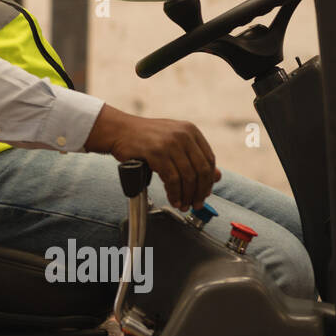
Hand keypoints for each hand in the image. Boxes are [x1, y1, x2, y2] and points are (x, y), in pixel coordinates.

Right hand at [84, 104, 221, 210]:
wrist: (119, 131)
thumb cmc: (144, 138)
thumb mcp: (173, 142)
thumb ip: (194, 157)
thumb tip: (217, 176)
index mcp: (190, 131)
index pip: (209, 160)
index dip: (209, 180)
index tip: (205, 193)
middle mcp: (183, 135)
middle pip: (201, 170)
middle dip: (200, 191)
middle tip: (197, 204)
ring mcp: (169, 143)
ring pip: (187, 177)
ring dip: (187, 195)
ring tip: (183, 204)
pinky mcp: (155, 152)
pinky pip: (171, 179)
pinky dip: (174, 193)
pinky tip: (173, 199)